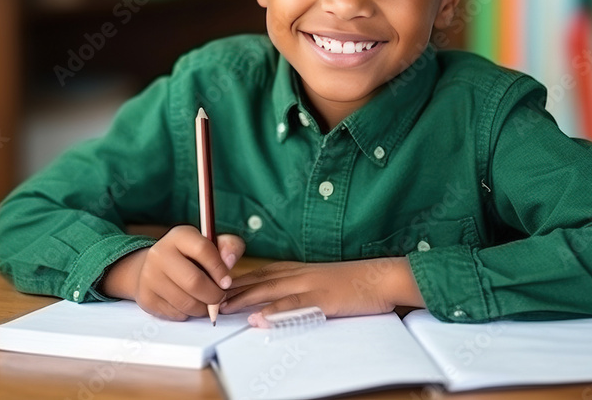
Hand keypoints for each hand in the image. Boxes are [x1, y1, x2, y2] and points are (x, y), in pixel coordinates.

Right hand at [100, 225, 244, 319]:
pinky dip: (188, 314)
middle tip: (220, 297)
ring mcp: (149, 276)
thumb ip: (229, 247)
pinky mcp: (146, 298)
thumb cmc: (191, 257)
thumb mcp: (211, 244)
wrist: (155, 268)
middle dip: (214, 295)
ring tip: (206, 302)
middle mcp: (160, 253)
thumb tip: (230, 261)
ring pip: (186, 302)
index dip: (220, 269)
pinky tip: (189, 303)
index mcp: (179, 235)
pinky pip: (176, 314)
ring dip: (203, 308)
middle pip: (194, 281)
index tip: (227, 282)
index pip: (203, 250)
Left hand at [220, 257, 424, 324]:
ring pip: (271, 290)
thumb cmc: (357, 283)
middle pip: (259, 280)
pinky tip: (259, 319)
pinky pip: (295, 305)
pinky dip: (275, 312)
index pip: (262, 273)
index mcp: (300, 270)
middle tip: (208, 298)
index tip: (216, 287)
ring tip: (222, 309)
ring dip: (245, 299)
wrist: (383, 277)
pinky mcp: (323, 298)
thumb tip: (281, 303)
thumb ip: (303, 290)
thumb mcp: (324, 283)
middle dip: (232, 289)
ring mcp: (311, 284)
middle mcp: (301, 273)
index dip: (238, 280)